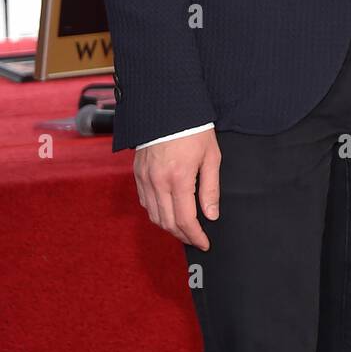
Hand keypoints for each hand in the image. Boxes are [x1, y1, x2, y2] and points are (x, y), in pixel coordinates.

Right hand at [134, 129, 220, 250]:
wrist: (168, 107)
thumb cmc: (194, 129)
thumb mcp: (211, 156)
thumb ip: (211, 188)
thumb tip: (211, 215)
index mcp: (179, 178)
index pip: (185, 220)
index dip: (195, 236)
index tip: (205, 244)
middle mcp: (158, 182)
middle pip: (168, 223)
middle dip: (183, 235)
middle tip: (196, 239)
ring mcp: (145, 178)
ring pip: (154, 216)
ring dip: (169, 226)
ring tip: (184, 228)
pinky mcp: (138, 173)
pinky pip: (145, 202)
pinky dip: (156, 212)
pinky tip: (169, 210)